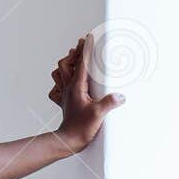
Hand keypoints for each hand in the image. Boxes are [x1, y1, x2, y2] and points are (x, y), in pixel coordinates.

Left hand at [51, 31, 124, 151]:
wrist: (68, 141)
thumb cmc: (81, 129)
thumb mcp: (98, 115)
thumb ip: (109, 103)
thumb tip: (121, 96)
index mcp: (76, 87)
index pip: (81, 63)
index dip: (85, 49)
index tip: (89, 37)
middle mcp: (68, 88)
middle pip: (65, 64)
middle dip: (74, 53)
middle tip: (82, 46)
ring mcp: (65, 95)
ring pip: (59, 74)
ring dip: (65, 65)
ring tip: (74, 60)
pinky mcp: (65, 103)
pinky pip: (57, 88)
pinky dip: (60, 82)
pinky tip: (68, 82)